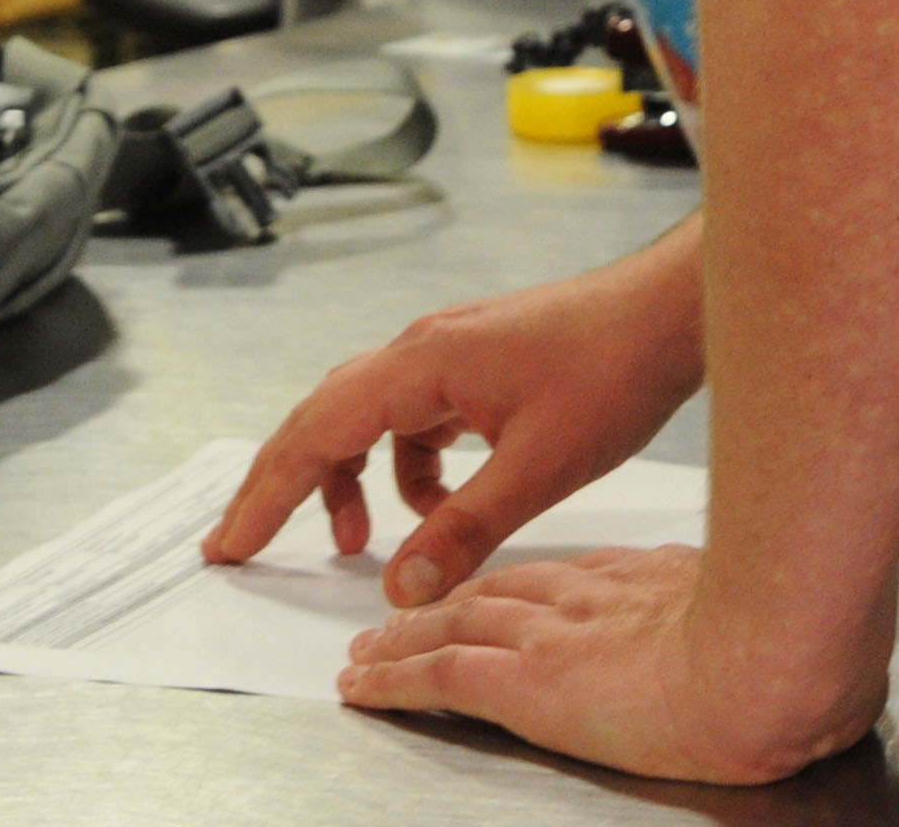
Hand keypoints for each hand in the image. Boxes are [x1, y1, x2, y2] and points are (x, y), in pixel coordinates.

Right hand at [203, 219, 703, 606]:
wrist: (668, 312)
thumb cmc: (613, 370)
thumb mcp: (538, 468)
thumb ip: (466, 530)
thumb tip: (402, 586)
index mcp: (419, 365)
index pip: (316, 432)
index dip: (267, 493)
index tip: (230, 542)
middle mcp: (420, 351)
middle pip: (324, 420)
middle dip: (285, 485)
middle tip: (244, 542)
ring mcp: (447, 355)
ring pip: (371, 422)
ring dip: (355, 482)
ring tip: (360, 545)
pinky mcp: (476, 366)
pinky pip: (417, 421)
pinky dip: (412, 470)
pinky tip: (446, 510)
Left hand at [337, 541, 883, 783]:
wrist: (776, 662)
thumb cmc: (797, 640)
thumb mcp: (777, 606)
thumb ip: (755, 607)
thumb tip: (783, 627)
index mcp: (643, 580)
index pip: (561, 578)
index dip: (519, 586)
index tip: (496, 590)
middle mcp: (586, 599)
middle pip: (497, 593)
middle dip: (445, 601)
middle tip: (402, 612)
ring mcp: (551, 637)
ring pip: (453, 626)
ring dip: (402, 638)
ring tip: (366, 652)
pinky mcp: (525, 683)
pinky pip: (439, 677)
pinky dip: (392, 679)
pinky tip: (361, 686)